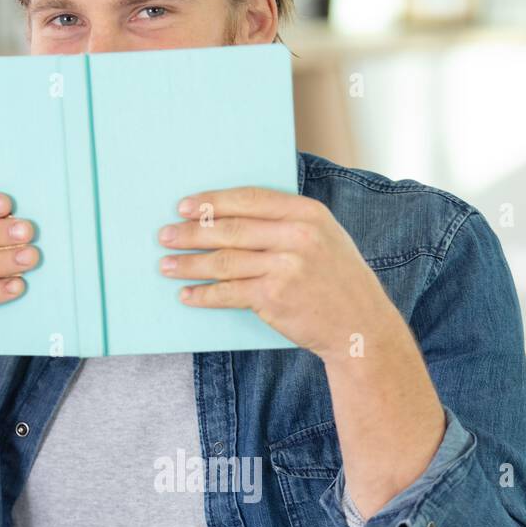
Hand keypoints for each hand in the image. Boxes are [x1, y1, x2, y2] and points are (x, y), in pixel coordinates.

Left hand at [159, 184, 445, 518]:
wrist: (360, 327)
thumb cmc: (338, 283)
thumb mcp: (325, 239)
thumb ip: (287, 224)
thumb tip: (232, 217)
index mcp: (308, 213)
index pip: (250, 199)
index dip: (213, 201)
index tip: (185, 205)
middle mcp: (296, 236)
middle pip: (230, 229)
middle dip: (192, 233)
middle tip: (165, 235)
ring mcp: (285, 267)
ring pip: (224, 261)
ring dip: (189, 264)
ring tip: (166, 265)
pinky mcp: (274, 297)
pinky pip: (228, 292)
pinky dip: (204, 295)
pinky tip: (187, 296)